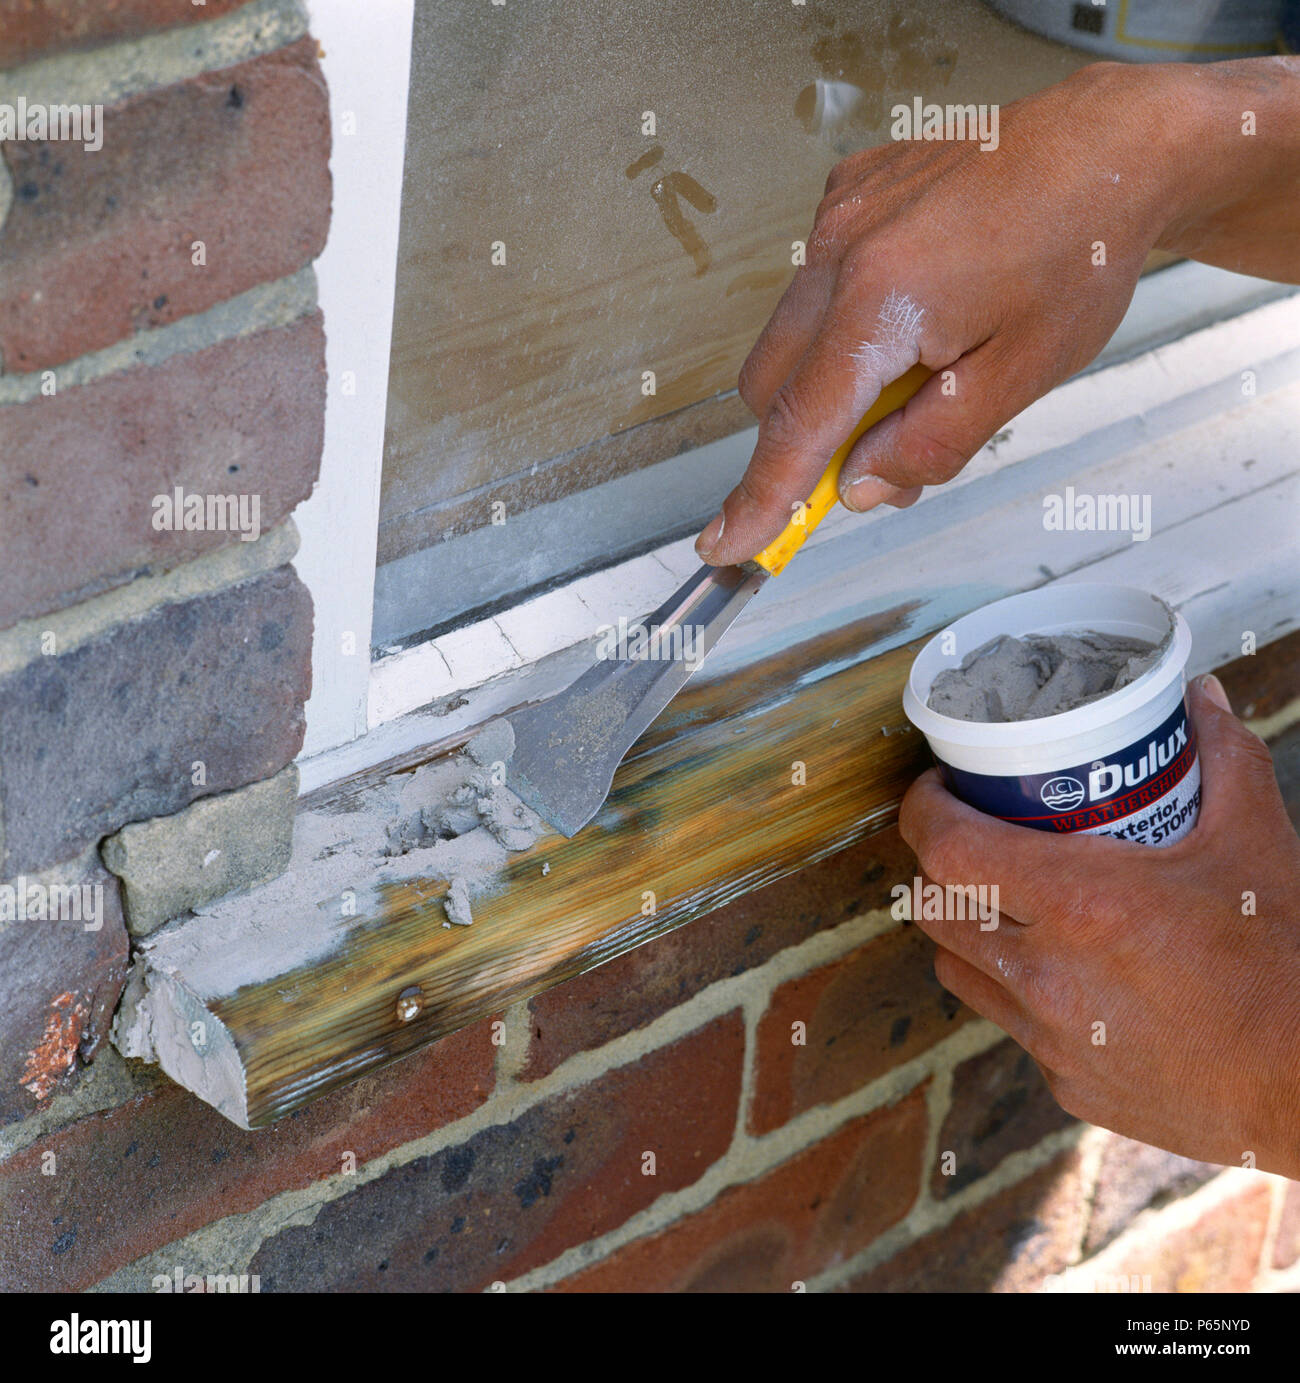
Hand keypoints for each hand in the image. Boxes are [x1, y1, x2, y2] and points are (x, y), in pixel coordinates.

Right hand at [696, 57, 1299, 566]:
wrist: (1107, 148)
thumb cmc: (1079, 251)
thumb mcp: (1022, 375)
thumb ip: (933, 443)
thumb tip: (860, 487)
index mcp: (882, 298)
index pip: (800, 424)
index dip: (761, 496)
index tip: (727, 543)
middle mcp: (842, 248)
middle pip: (772, 385)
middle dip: (809, 436)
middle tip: (885, 452)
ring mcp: (838, 213)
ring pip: (790, 337)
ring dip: (833, 379)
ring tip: (922, 368)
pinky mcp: (847, 192)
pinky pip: (814, 283)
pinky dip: (845, 321)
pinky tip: (918, 307)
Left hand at [898, 673, 1299, 1177]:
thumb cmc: (1285, 965)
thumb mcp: (1257, 843)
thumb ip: (1223, 759)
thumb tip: (1198, 698)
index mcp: (1082, 905)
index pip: (947, 848)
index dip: (924, 809)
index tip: (936, 788)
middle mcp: (1048, 974)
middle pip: (933, 908)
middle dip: (938, 866)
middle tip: (969, 838)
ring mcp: (1051, 1037)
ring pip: (958, 969)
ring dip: (967, 930)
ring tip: (1004, 903)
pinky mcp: (1068, 1084)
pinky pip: (1011, 1026)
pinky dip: (1020, 993)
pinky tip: (1062, 973)